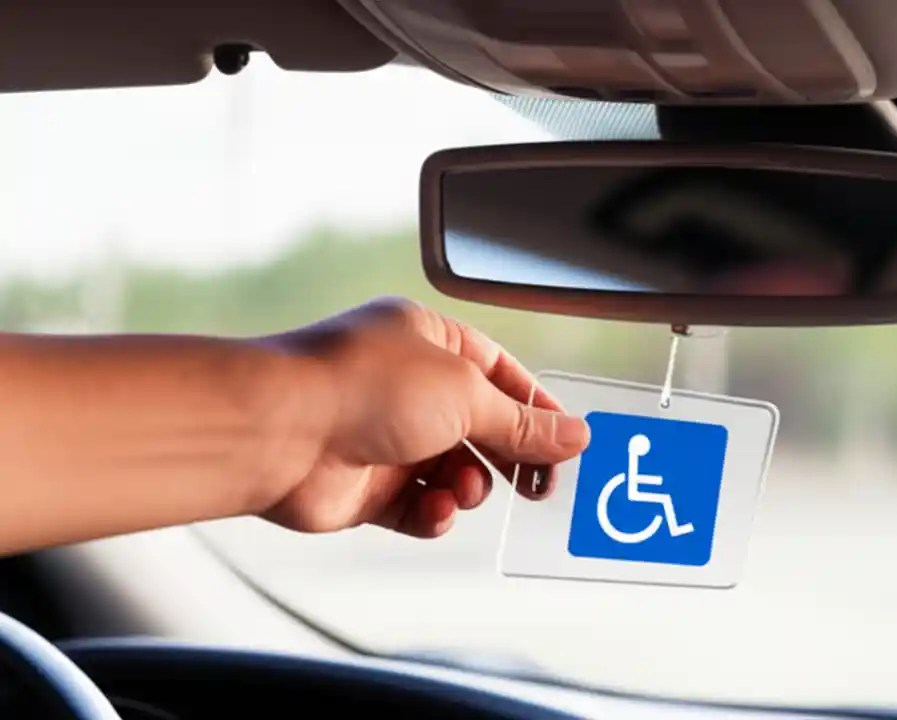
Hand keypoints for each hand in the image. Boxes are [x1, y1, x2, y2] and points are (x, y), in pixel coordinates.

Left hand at [257, 297, 588, 537]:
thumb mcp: (465, 395)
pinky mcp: (363, 486)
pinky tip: (433, 510)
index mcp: (427, 340)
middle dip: (508, 456)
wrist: (277, 432)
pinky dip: (431, 513)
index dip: (535, 408)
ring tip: (462, 489)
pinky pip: (416, 506)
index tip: (566, 442)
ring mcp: (382, 435)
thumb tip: (573, 434)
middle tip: (539, 485)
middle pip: (479, 426)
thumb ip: (523, 423)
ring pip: (450, 471)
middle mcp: (404, 385)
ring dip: (466, 486)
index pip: (499, 373)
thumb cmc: (359, 386)